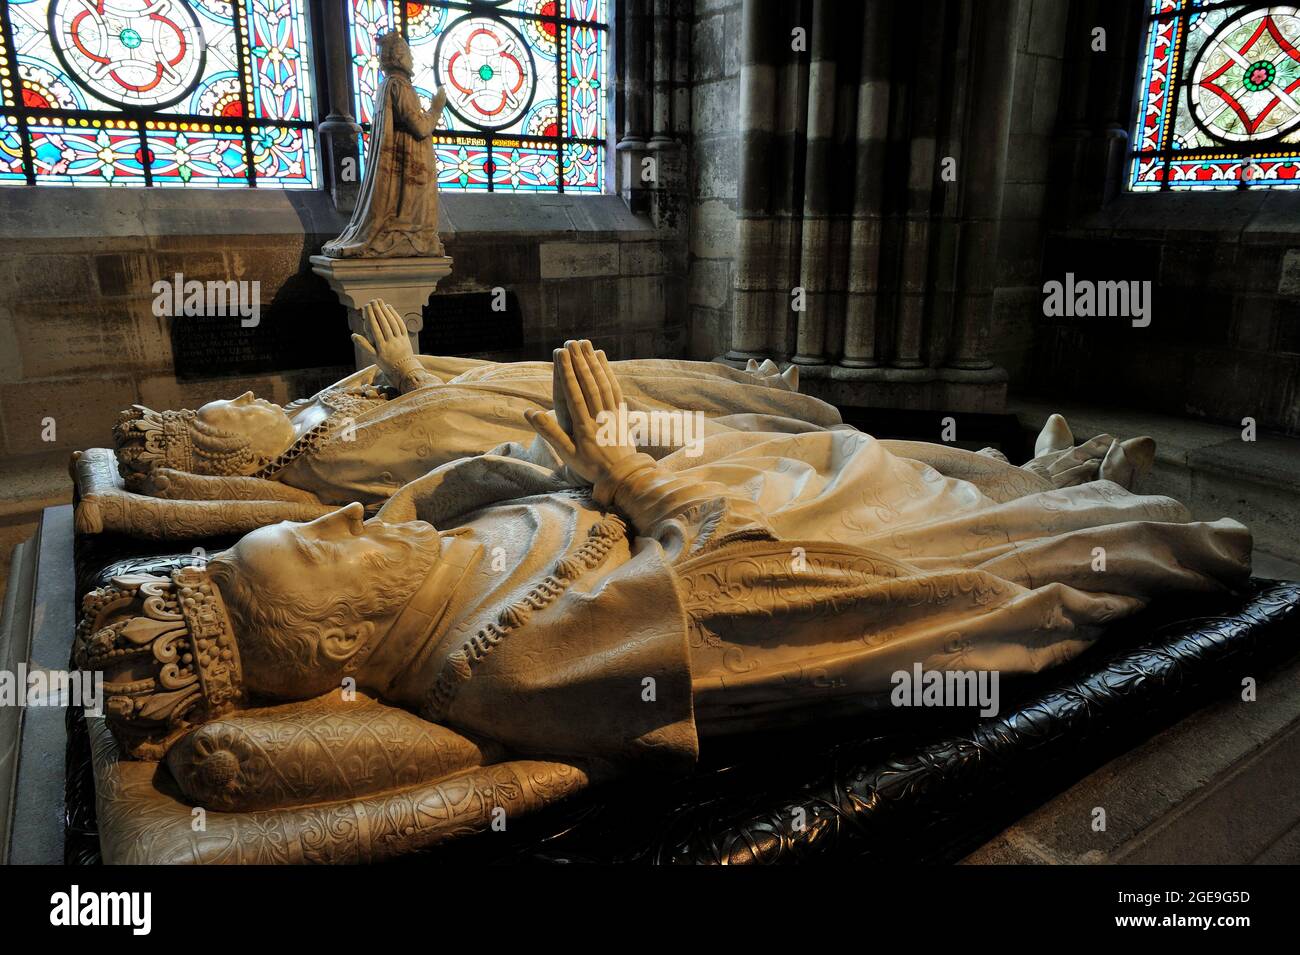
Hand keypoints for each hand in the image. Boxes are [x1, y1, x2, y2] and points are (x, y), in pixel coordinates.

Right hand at [352, 300, 419, 382]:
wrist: (404, 370)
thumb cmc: (386, 363)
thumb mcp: (373, 357)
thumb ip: (363, 345)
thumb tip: (353, 335)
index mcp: (381, 347)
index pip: (375, 328)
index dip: (371, 316)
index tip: (367, 307)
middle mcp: (391, 342)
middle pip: (384, 323)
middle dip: (378, 311)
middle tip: (373, 301)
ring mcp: (399, 340)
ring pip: (392, 323)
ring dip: (386, 311)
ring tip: (380, 302)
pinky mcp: (406, 338)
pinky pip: (400, 325)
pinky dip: (395, 316)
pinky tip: (390, 308)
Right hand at [525, 340, 648, 488]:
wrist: (623, 475)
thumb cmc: (591, 466)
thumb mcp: (567, 455)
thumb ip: (550, 433)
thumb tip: (530, 414)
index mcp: (584, 426)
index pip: (574, 395)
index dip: (568, 373)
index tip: (562, 355)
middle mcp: (599, 416)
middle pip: (589, 384)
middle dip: (580, 362)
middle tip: (572, 343)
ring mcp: (612, 413)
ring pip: (603, 383)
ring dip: (593, 363)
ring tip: (585, 345)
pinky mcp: (621, 412)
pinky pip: (614, 388)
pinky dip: (608, 372)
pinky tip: (602, 359)